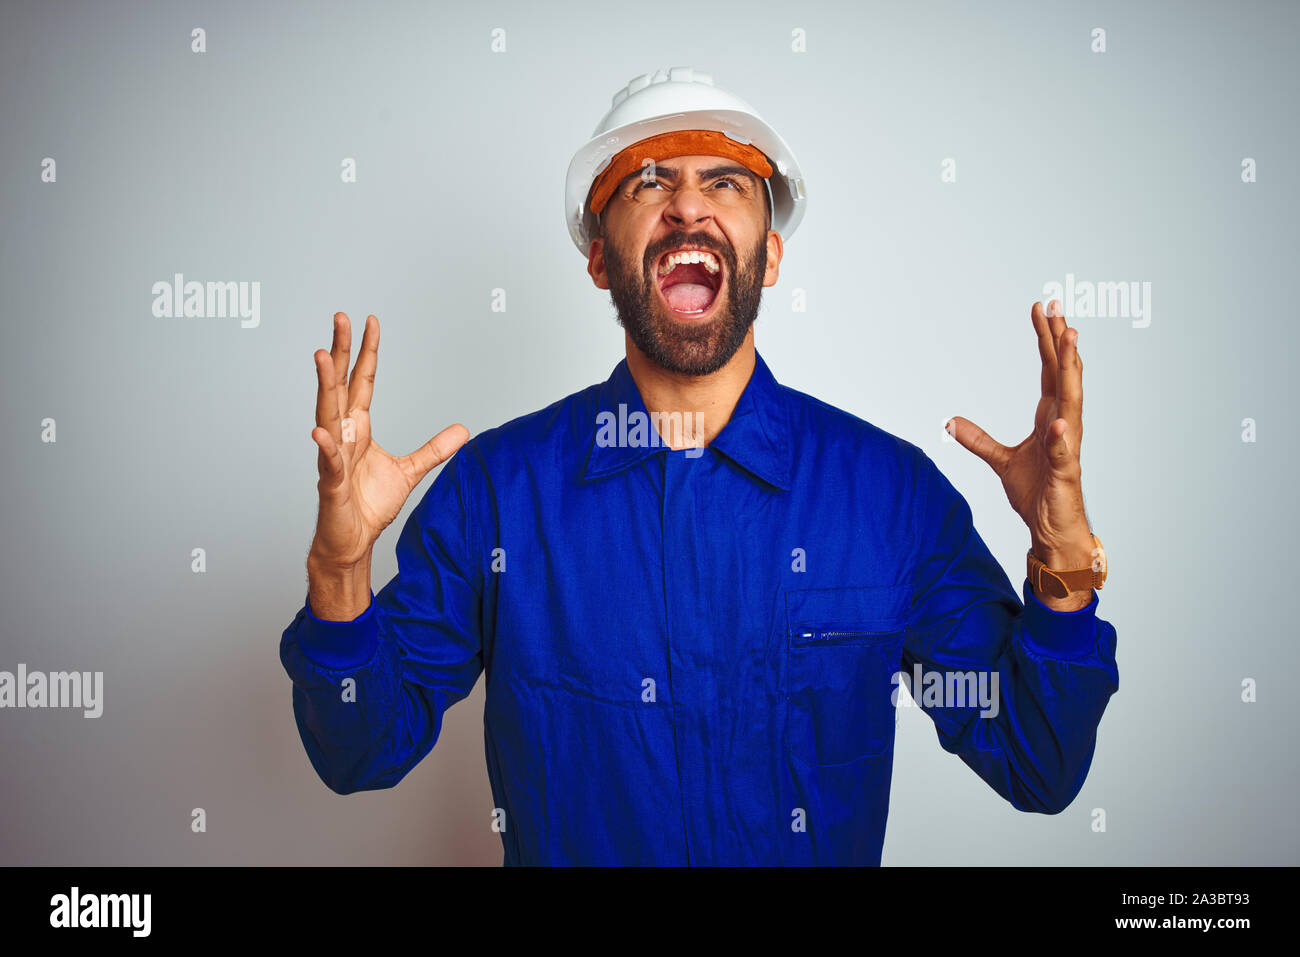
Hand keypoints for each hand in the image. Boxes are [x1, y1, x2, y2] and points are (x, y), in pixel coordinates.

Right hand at [310, 312, 468, 569]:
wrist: (351, 541)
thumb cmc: (368, 505)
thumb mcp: (409, 471)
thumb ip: (433, 449)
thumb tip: (463, 430)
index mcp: (358, 428)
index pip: (362, 381)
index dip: (366, 352)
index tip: (369, 322)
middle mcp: (342, 436)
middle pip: (339, 385)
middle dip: (340, 351)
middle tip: (340, 317)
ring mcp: (333, 457)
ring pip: (327, 414)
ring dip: (324, 385)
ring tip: (322, 356)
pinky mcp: (331, 484)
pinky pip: (329, 462)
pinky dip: (325, 447)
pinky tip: (321, 431)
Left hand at [946, 300, 1095, 603]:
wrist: (1051, 528)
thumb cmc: (1038, 492)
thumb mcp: (1001, 460)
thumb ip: (978, 439)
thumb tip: (950, 421)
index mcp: (1051, 418)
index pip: (1051, 370)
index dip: (1047, 340)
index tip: (1042, 310)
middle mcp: (1064, 425)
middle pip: (1064, 375)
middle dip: (1061, 341)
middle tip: (1057, 307)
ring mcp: (1068, 448)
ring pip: (1072, 402)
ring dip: (1072, 371)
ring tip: (1071, 339)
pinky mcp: (1065, 474)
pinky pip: (1065, 453)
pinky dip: (1063, 438)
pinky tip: (1061, 423)